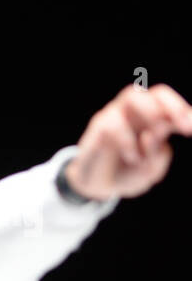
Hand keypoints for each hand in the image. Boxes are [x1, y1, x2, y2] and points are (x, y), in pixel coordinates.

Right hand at [65, 83, 191, 200]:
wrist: (96, 188)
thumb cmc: (127, 175)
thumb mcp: (150, 171)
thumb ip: (159, 155)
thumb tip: (149, 135)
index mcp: (155, 122)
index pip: (172, 106)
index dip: (184, 112)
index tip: (190, 130)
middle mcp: (136, 114)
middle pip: (158, 92)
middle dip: (173, 107)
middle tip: (181, 128)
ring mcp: (115, 116)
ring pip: (132, 95)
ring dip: (149, 113)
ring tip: (151, 137)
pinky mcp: (97, 127)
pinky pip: (112, 123)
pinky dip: (127, 141)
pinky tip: (132, 158)